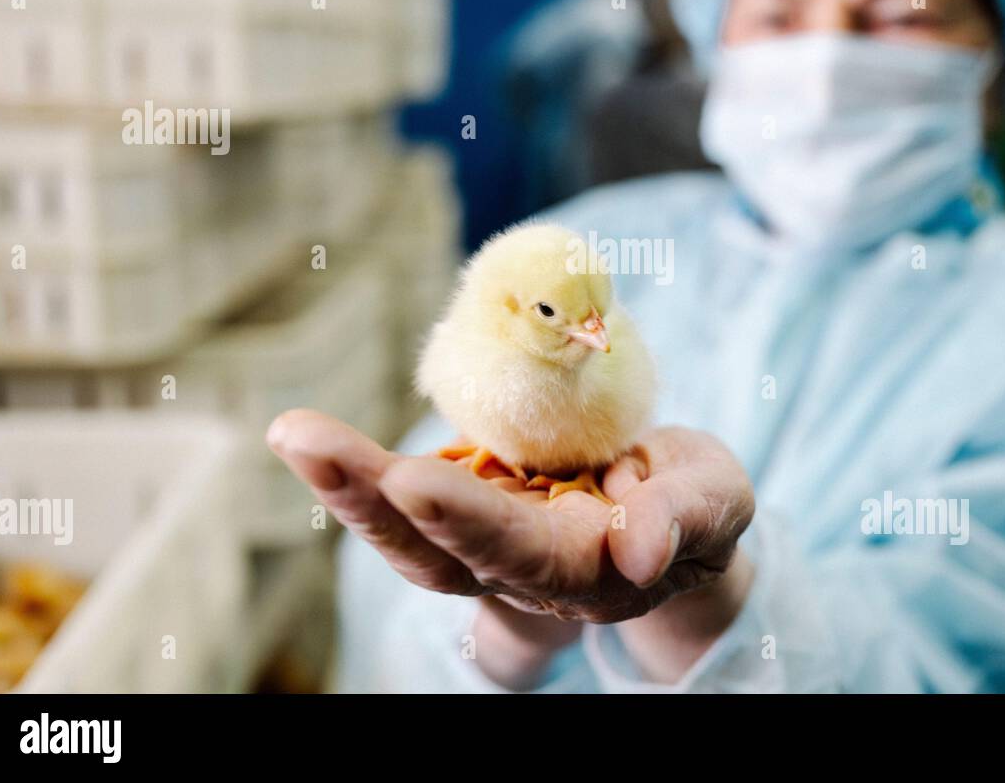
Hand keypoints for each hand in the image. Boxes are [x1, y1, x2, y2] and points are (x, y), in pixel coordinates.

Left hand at [266, 410, 755, 685]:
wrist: (667, 516)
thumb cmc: (695, 504)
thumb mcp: (714, 499)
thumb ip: (684, 518)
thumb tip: (640, 549)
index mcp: (587, 570)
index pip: (522, 553)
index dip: (468, 520)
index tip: (413, 478)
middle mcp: (520, 571)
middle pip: (435, 554)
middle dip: (370, 501)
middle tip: (304, 441)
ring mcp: (483, 543)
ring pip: (405, 533)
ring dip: (347, 486)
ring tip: (291, 433)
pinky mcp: (464, 506)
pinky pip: (402, 495)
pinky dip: (355, 472)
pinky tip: (305, 437)